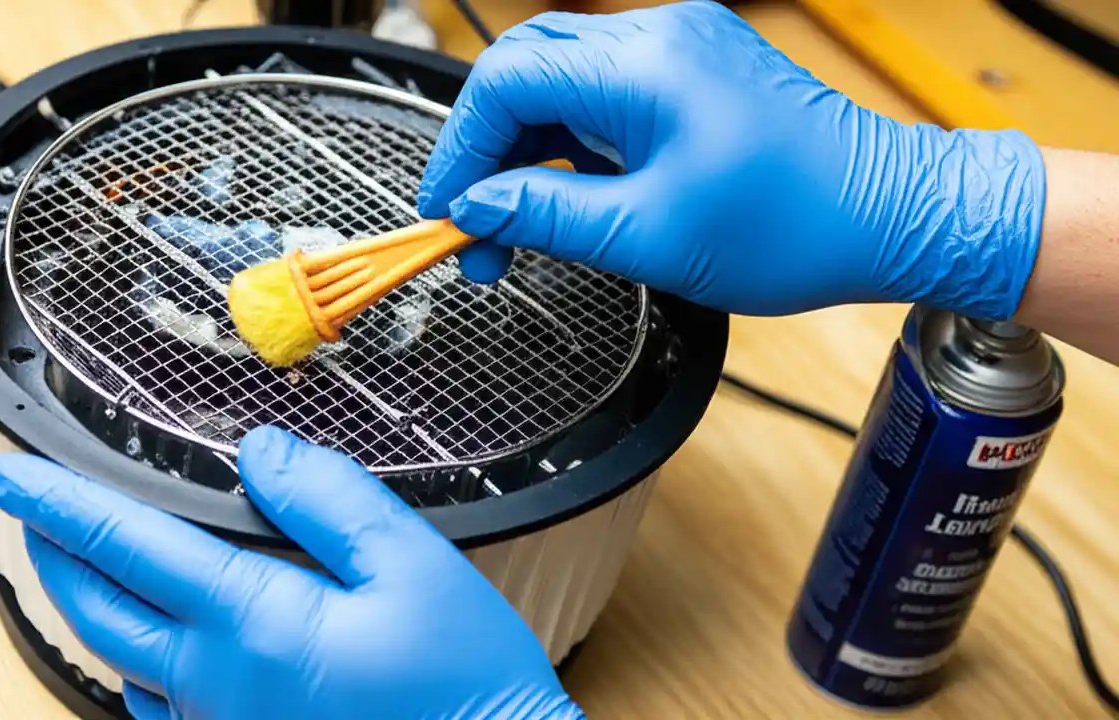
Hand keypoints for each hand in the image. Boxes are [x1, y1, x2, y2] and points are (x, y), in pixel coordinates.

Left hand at [0, 427, 581, 719]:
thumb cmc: (461, 683)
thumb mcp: (411, 565)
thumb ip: (328, 499)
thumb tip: (261, 454)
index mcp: (252, 625)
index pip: (124, 547)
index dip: (56, 503)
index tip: (6, 474)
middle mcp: (215, 684)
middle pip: (97, 610)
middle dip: (54, 553)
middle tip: (33, 510)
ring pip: (118, 662)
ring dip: (91, 605)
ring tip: (89, 563)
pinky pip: (156, 706)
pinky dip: (134, 662)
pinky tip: (154, 646)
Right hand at [418, 1, 1044, 319]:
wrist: (898, 215)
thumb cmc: (798, 226)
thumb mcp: (651, 235)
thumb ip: (548, 216)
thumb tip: (476, 209)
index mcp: (646, 66)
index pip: (505, 81)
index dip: (460, 149)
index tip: (447, 212)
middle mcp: (660, 35)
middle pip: (526, 68)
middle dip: (488, 148)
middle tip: (477, 226)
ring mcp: (681, 46)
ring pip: (563, 80)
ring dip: (530, 150)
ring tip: (524, 227)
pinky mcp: (697, 71)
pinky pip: (607, 92)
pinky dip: (575, 142)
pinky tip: (573, 196)